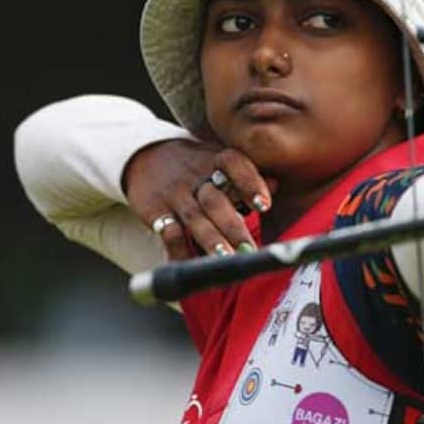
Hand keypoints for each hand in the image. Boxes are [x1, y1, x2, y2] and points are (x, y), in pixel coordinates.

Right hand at [122, 139, 276, 260]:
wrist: (146, 157)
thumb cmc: (197, 166)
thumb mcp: (219, 161)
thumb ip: (246, 175)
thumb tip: (277, 183)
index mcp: (216, 159)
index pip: (234, 163)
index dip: (251, 183)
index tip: (265, 206)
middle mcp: (196, 176)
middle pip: (216, 200)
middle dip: (234, 226)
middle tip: (250, 249)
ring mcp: (175, 194)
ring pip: (195, 218)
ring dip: (211, 239)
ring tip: (227, 258)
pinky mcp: (155, 210)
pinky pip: (169, 232)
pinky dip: (180, 250)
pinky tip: (193, 265)